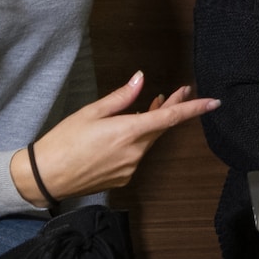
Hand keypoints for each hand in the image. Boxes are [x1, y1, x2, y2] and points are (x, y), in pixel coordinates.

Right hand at [11, 72, 218, 203]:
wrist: (45, 177)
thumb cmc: (63, 141)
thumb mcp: (90, 112)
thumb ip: (121, 97)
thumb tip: (140, 80)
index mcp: (127, 132)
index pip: (169, 119)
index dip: (193, 109)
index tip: (213, 103)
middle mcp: (134, 153)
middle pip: (160, 128)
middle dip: (171, 109)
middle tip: (179, 91)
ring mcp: (130, 168)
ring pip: (148, 141)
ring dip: (150, 124)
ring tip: (150, 105)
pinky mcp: (123, 178)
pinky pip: (136, 155)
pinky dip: (136, 141)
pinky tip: (125, 132)